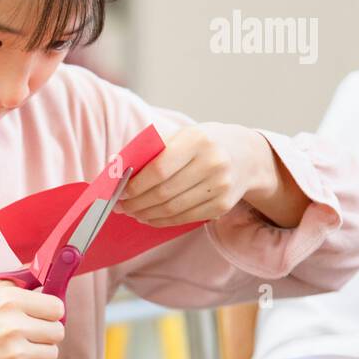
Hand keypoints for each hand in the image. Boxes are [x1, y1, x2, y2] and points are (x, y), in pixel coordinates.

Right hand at [0, 283, 64, 358]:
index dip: (50, 313)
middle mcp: (13, 324)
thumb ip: (15, 286)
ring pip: (51, 353)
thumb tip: (40, 273)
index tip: (41, 318)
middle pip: (58, 331)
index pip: (56, 307)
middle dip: (45, 335)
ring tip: (13, 352)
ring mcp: (14, 352)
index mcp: (8, 300)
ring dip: (36, 354)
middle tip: (25, 337)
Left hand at [116, 123, 307, 228]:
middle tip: (120, 206)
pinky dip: (162, 221)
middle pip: (164, 193)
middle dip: (136, 203)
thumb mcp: (179, 137)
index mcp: (197, 140)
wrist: (245, 155)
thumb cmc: (201, 144)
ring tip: (132, 212)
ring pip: (173, 209)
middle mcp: (212, 163)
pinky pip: (185, 218)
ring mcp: (220, 186)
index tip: (120, 191)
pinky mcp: (223, 205)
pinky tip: (149, 217)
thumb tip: (113, 166)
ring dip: (146, 214)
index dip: (135, 185)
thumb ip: (147, 150)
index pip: (158, 169)